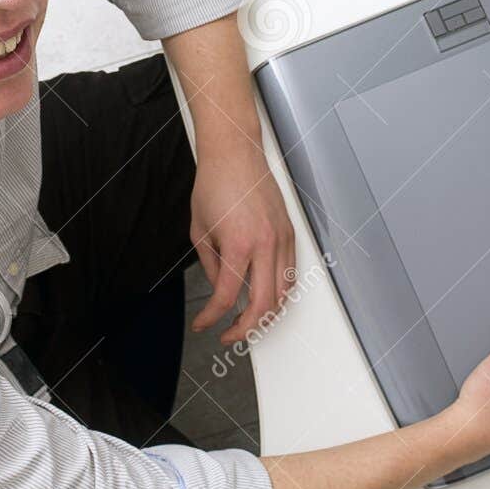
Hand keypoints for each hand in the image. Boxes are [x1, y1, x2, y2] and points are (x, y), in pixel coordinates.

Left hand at [188, 141, 296, 345]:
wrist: (235, 154)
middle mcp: (265, 245)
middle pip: (262, 305)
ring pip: (283, 293)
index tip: (204, 324)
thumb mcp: (199, 231)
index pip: (226, 296)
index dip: (212, 317)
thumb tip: (219, 288)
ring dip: (266, 314)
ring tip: (248, 320)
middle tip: (230, 334)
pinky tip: (266, 296)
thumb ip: (210, 265)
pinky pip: (291, 273)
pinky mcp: (290, 233)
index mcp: (238, 245)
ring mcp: (282, 239)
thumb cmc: (214, 186)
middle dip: (245, 328)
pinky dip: (280, 292)